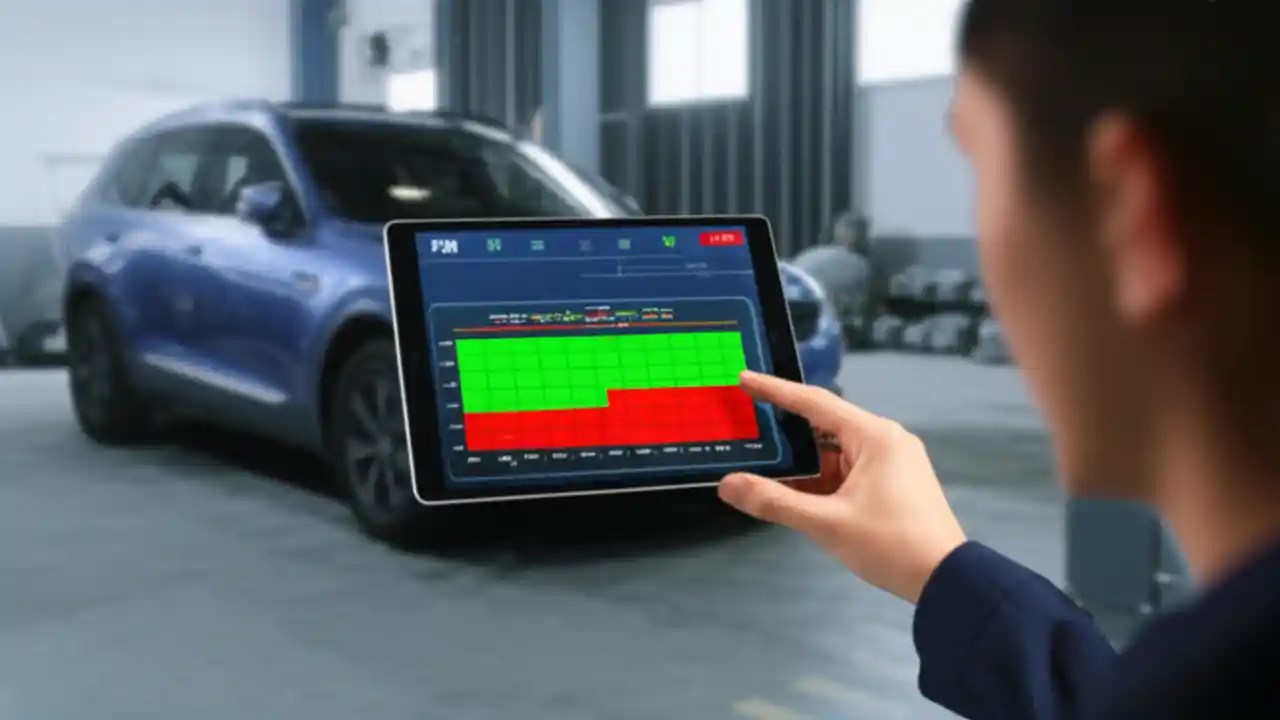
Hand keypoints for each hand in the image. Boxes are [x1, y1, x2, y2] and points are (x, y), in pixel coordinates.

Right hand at [719, 371, 966, 603]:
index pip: (814, 402)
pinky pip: (848, 468)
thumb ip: (775, 502)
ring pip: (836, 450)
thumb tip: (727, 485)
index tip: (744, 378)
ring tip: (762, 460)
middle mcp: (885, 439)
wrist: (946, 579)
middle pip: (825, 424)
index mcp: (874, 436)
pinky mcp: (894, 481)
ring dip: (803, 459)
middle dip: (786, 429)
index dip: (775, 390)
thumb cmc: (889, 543)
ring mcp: (892, 460)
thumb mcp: (827, 523)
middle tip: (747, 425)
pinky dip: (822, 476)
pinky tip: (794, 487)